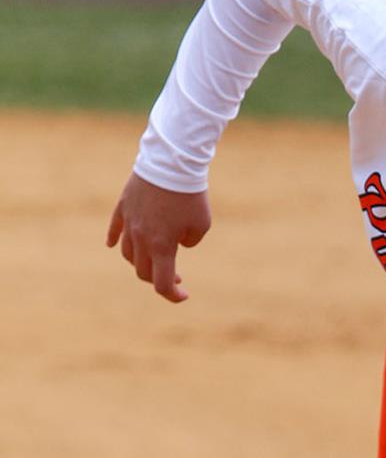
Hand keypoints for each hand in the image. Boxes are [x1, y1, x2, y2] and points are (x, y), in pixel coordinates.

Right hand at [106, 171, 211, 302]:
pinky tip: (113, 245)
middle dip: (158, 279)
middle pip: (142, 271)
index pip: (161, 283)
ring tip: (154, 259)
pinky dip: (114, 240)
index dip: (172, 295)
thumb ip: (189, 242)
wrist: (171, 162)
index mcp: (161, 246)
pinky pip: (114, 229)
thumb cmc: (190, 195)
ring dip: (140, 262)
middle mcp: (140, 238)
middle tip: (175, 276)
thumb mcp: (201, 224)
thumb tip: (176, 244)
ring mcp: (128, 222)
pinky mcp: (123, 206)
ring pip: (127, 253)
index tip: (184, 294)